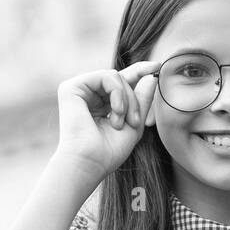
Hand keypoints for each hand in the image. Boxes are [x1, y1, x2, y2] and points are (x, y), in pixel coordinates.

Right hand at [54, 60, 160, 179]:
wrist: (90, 163)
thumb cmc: (109, 152)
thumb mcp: (134, 124)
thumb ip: (142, 100)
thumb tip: (151, 75)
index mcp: (100, 104)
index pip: (121, 82)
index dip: (139, 71)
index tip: (158, 66)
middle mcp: (88, 95)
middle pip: (121, 78)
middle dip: (134, 99)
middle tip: (136, 122)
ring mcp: (79, 90)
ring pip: (116, 76)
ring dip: (127, 99)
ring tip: (123, 122)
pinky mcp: (71, 87)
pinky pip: (106, 76)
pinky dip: (117, 93)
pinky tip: (115, 112)